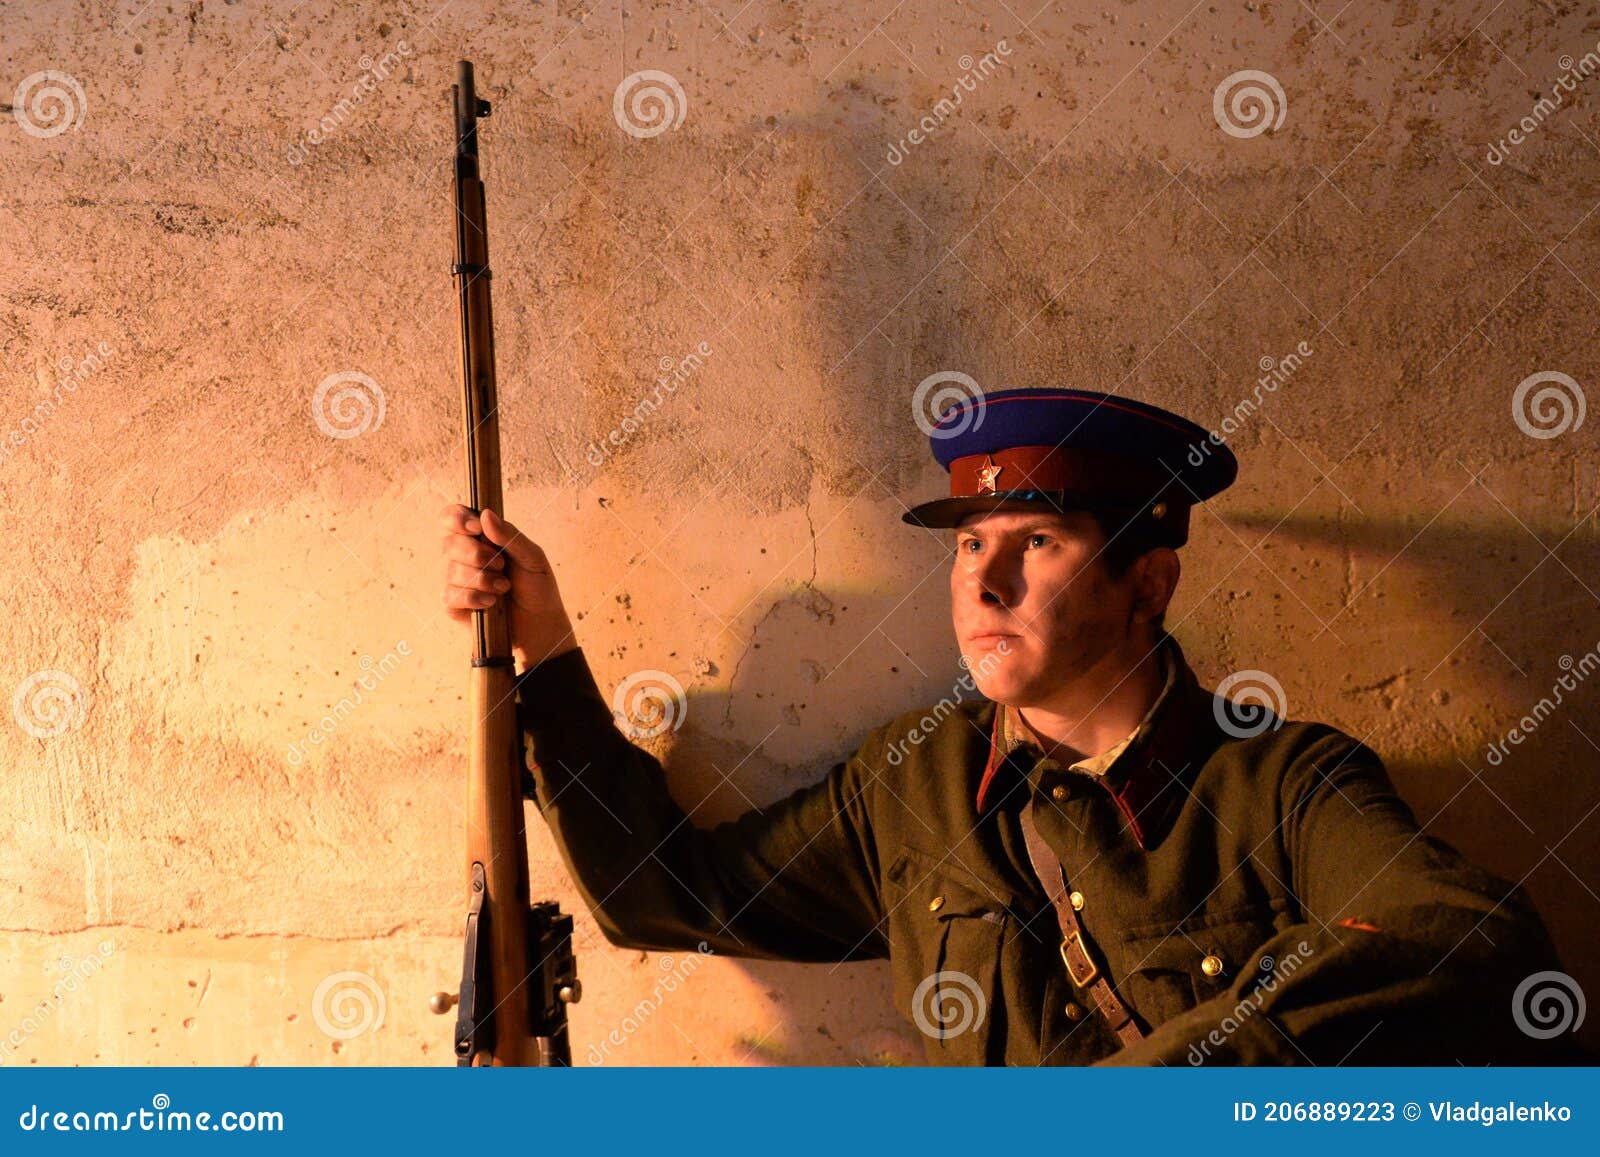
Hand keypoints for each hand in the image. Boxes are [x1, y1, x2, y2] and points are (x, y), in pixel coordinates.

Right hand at [440, 504, 578, 671]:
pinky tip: (491, 603)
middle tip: (502, 565)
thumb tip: (485, 514)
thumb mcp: (532, 557)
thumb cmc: (537, 587)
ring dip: (482, 579)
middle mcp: (464, 557)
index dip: (457, 519)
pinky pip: (451, 596)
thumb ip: (510, 535)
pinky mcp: (455, 605)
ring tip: (504, 587)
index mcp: (480, 538)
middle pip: (449, 544)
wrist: (541, 624)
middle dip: (478, 554)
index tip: (476, 528)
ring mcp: (458, 581)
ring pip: (451, 571)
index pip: (452, 518)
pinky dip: (475, 598)